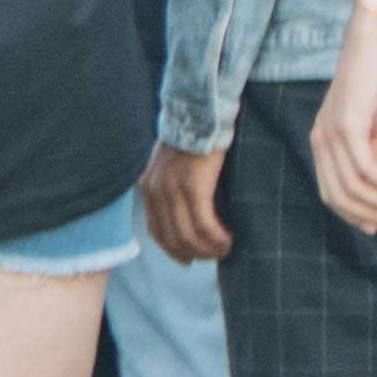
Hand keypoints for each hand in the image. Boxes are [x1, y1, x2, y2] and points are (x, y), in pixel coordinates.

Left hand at [141, 141, 231, 267]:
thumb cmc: (192, 141)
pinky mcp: (193, 187)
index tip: (189, 260)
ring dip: (209, 248)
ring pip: (188, 235)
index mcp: (148, 188)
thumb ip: (172, 189)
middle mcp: (154, 192)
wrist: (199, 116)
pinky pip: (204, 224)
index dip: (173, 250)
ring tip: (225, 248)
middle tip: (215, 256)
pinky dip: (217, 237)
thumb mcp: (172, 167)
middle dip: (195, 254)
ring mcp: (172, 190)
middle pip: (172, 238)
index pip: (156, 231)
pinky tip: (228, 239)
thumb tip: (187, 215)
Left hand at [310, 26, 376, 233]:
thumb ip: (373, 156)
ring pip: (351, 185)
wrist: (374, 49)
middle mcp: (319, 141)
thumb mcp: (374, 128)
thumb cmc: (376, 86)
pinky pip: (363, 167)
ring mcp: (330, 134)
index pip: (330, 192)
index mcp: (322, 144)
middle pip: (337, 195)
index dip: (352, 214)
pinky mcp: (347, 125)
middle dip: (368, 213)